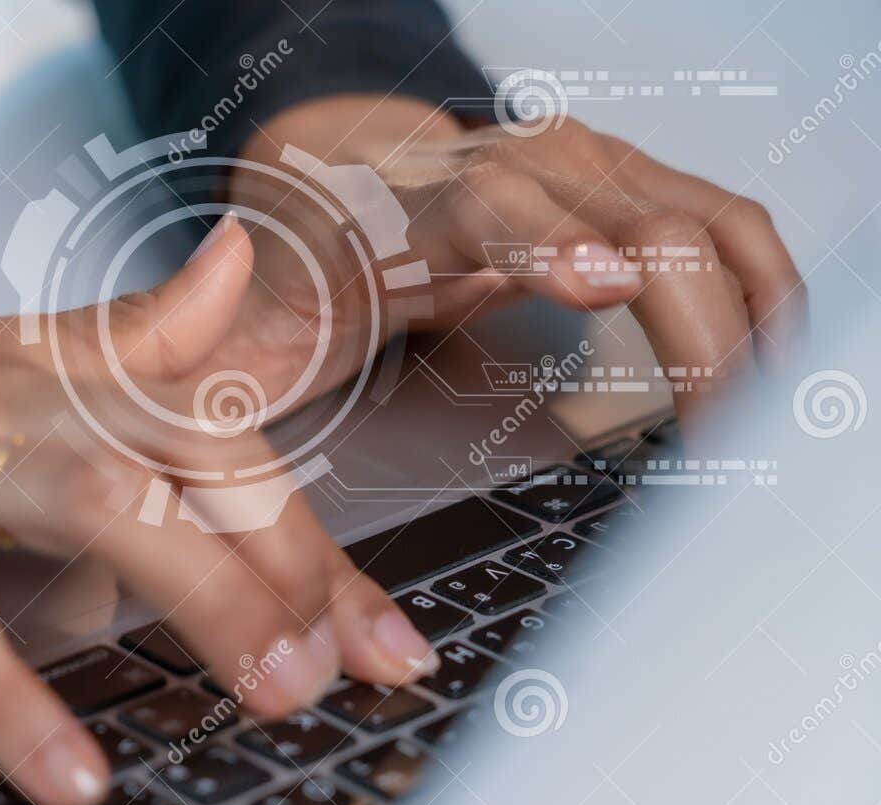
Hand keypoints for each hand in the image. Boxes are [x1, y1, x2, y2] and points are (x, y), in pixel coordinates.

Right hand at [0, 271, 438, 804]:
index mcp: (42, 366)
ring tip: (271, 695)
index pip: (218, 435)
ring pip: (98, 504)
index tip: (385, 637)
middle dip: (289, 569)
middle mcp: (0, 393)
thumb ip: (119, 342)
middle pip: (187, 461)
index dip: (313, 537)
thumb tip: (233, 283)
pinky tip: (70, 773)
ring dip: (203, 599)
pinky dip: (12, 698)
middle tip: (349, 672)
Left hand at [226, 95, 807, 422]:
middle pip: (635, 224)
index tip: (604, 288)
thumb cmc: (301, 264)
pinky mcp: (622, 178)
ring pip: (702, 221)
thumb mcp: (249, 335)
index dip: (548, 249)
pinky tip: (775, 357)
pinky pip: (725, 221)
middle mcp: (506, 167)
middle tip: (715, 441)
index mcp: (404, 209)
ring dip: (752, 317)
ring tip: (766, 418)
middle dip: (694, 334)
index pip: (486, 211)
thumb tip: (210, 457)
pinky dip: (763, 290)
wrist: (325, 170)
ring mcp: (576, 166)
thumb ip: (235, 392)